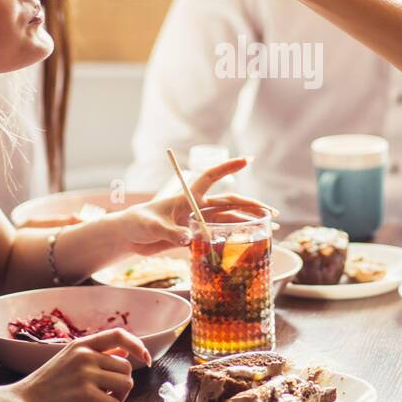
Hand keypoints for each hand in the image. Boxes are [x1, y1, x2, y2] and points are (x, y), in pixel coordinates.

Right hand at [17, 328, 149, 401]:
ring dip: (116, 399)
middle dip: (120, 385)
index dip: (137, 346)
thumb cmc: (44, 385)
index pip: (119, 335)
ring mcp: (87, 374)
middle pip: (126, 368)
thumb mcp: (68, 358)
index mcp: (82, 345)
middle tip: (104, 397)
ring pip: (125, 385)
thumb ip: (94, 355)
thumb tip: (123, 354)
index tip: (144, 358)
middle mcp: (86, 356)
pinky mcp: (87, 395)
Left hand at [110, 157, 276, 255]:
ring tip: (269, 229)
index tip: (248, 159)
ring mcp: (199, 221)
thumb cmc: (139, 223)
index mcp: (187, 196)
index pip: (211, 177)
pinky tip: (250, 243)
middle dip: (251, 206)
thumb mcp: (153, 226)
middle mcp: (197, 207)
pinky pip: (220, 235)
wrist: (130, 237)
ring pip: (229, 220)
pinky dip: (235, 238)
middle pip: (229, 203)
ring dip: (248, 223)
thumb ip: (170, 232)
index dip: (228, 167)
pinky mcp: (196, 235)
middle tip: (271, 213)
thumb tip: (188, 238)